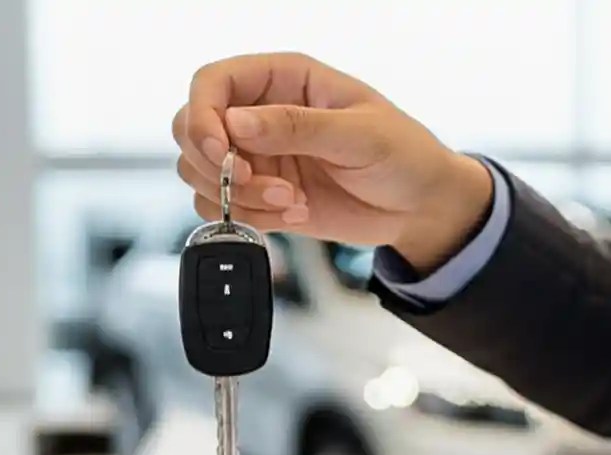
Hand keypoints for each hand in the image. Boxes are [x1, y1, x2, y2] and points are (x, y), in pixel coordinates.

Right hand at [173, 52, 493, 272]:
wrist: (419, 207)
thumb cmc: (403, 155)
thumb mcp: (359, 133)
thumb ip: (296, 126)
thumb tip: (236, 123)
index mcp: (284, 79)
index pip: (212, 82)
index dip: (203, 116)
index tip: (221, 152)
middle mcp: (261, 114)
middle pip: (191, 128)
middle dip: (217, 165)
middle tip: (262, 185)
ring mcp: (257, 156)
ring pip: (200, 173)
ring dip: (238, 197)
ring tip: (290, 202)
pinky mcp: (260, 195)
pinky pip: (222, 207)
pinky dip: (250, 218)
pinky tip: (293, 215)